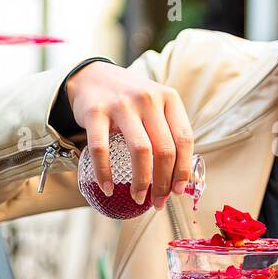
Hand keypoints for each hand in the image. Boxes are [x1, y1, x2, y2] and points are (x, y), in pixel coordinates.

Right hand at [64, 61, 194, 208]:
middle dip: (163, 182)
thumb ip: (168, 131)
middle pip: (165, 149)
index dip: (184, 169)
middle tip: (158, 202)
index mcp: (169, 98)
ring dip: (141, 181)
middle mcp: (148, 98)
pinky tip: (108, 188)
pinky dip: (105, 173)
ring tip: (139, 198)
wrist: (92, 76)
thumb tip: (179, 179)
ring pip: (140, 151)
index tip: (178, 190)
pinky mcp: (95, 112)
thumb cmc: (130, 100)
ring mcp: (121, 104)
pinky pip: (102, 149)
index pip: (184, 139)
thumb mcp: (155, 105)